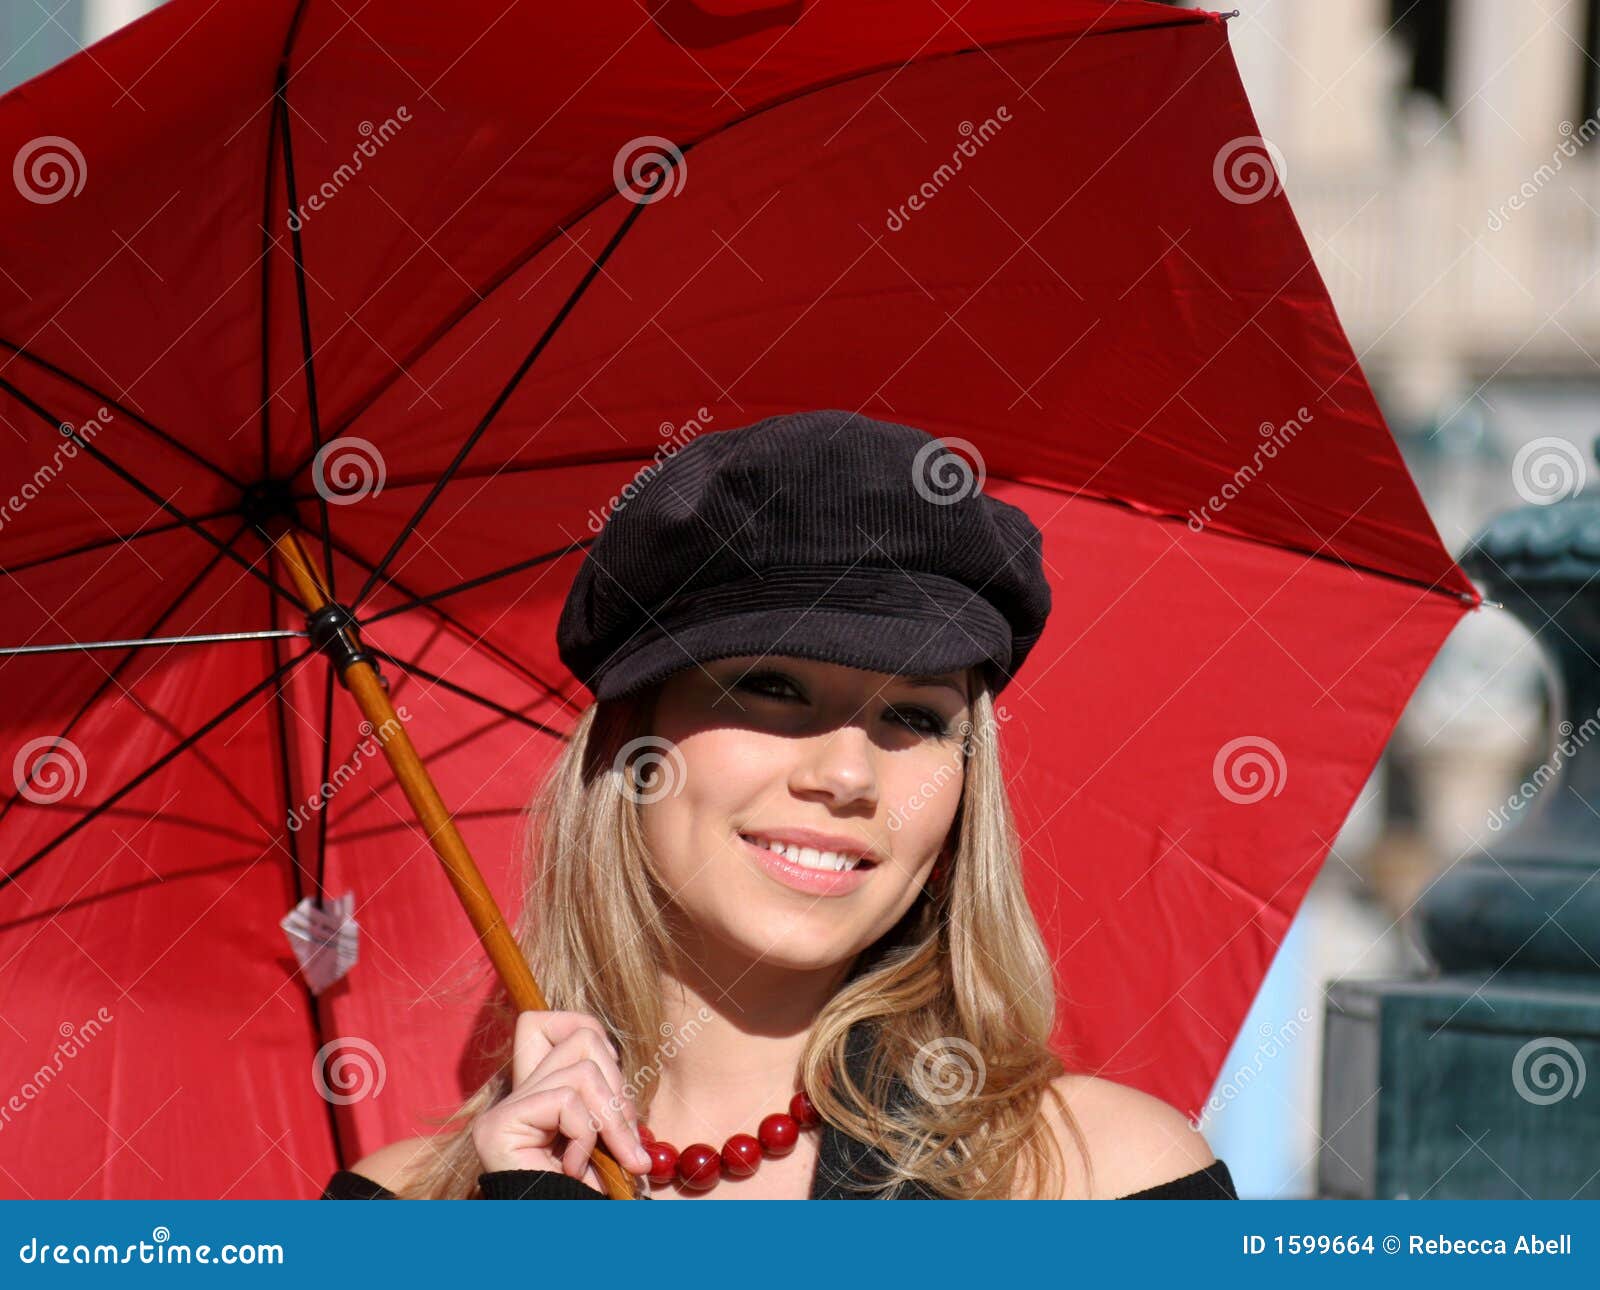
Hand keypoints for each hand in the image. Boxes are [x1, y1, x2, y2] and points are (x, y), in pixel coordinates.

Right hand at [470, 1010, 652, 1190]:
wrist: (562, 1243)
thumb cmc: (586, 1197)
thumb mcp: (604, 1138)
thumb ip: (604, 1099)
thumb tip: (619, 1057)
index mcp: (537, 1093)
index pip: (551, 1021)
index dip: (592, 1034)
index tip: (616, 1088)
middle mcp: (513, 1095)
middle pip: (580, 1038)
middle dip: (619, 1087)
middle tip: (629, 1144)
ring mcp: (503, 1109)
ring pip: (581, 1068)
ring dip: (612, 1118)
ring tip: (614, 1160)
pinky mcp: (500, 1125)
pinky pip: (566, 1101)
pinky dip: (587, 1135)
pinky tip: (577, 1169)